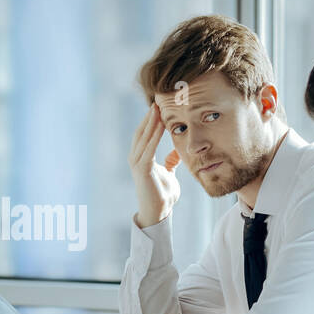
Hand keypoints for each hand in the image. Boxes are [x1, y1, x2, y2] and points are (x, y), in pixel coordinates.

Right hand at [129, 102, 180, 227]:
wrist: (159, 211)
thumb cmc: (163, 193)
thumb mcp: (169, 172)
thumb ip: (171, 161)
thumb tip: (177, 150)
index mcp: (141, 157)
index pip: (144, 134)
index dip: (151, 120)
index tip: (160, 107)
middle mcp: (136, 158)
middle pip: (141, 132)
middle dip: (149, 117)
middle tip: (158, 101)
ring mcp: (137, 163)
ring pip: (143, 137)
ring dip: (151, 122)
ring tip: (157, 109)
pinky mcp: (142, 169)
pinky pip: (148, 148)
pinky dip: (154, 136)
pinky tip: (161, 125)